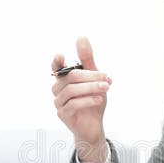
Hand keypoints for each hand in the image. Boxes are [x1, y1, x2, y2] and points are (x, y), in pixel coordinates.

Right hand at [52, 37, 111, 162]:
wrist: (94, 125)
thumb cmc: (92, 99)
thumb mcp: (94, 78)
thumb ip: (87, 60)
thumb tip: (81, 37)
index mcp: (64, 78)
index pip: (56, 67)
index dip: (56, 61)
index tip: (61, 55)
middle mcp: (58, 88)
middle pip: (70, 77)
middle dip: (90, 76)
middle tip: (107, 78)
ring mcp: (58, 101)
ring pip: (71, 90)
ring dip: (91, 87)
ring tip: (106, 88)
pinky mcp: (63, 114)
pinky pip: (72, 104)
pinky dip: (87, 100)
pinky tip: (99, 99)